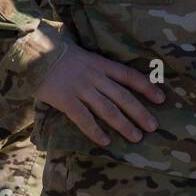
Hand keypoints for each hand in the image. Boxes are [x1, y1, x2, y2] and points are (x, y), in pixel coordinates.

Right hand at [35, 44, 163, 147]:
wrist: (34, 53)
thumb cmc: (60, 55)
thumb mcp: (86, 57)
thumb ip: (100, 70)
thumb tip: (114, 85)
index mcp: (102, 64)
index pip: (130, 76)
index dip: (146, 87)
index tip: (161, 99)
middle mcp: (95, 77)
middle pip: (123, 96)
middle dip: (140, 112)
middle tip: (153, 127)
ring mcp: (81, 88)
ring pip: (108, 109)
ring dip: (124, 125)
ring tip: (136, 137)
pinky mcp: (66, 100)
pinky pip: (84, 118)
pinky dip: (95, 131)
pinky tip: (105, 141)